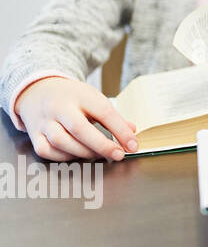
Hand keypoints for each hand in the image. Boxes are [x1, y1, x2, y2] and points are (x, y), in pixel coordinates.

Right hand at [13, 76, 137, 160]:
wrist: (38, 90)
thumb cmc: (72, 97)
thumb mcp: (94, 98)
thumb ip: (113, 116)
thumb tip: (132, 132)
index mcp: (80, 95)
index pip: (103, 112)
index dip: (120, 130)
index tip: (133, 145)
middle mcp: (59, 107)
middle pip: (79, 128)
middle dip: (102, 145)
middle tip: (118, 154)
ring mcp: (44, 121)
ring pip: (60, 141)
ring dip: (84, 152)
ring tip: (99, 155)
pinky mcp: (34, 134)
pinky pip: (47, 150)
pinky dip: (64, 157)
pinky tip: (77, 155)